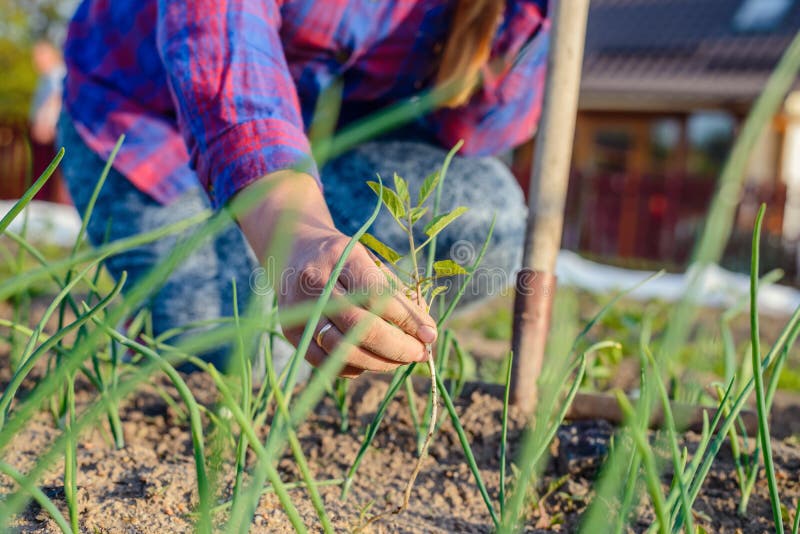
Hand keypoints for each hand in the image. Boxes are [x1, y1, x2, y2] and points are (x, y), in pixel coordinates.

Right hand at [236, 171, 436, 377]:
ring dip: (377, 362)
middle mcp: (314, 281)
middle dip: (396, 346)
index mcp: (340, 256)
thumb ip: (397, 294)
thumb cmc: (343, 259)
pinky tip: (371, 362)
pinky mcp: (289, 330)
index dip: (406, 319)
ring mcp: (297, 307)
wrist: (294, 248)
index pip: (376, 294)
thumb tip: (426, 331)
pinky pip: (323, 361)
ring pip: (340, 348)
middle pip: (358, 325)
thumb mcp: (370, 262)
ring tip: (400, 361)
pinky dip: (351, 367)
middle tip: (420, 354)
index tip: (430, 334)